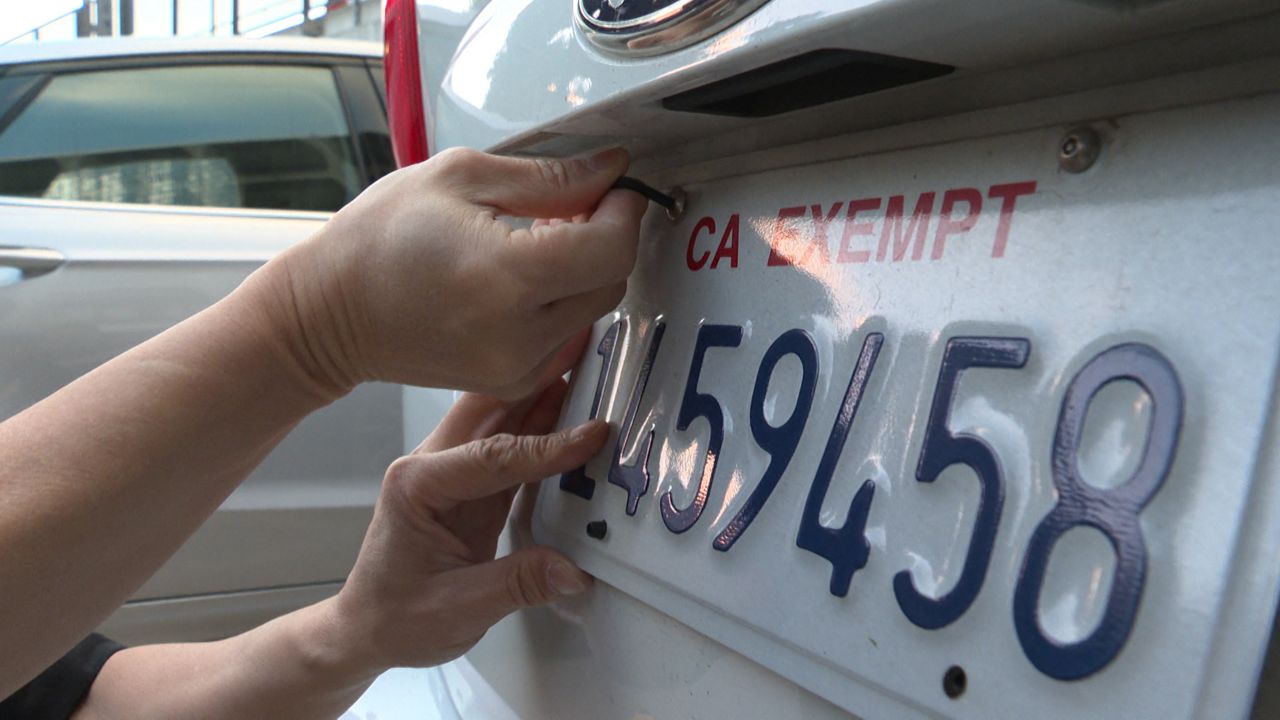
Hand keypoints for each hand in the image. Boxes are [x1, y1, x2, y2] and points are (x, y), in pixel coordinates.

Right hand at [256, 147, 647, 398]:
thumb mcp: (461, 177)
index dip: (623, 211)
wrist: (329, 313)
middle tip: (568, 208)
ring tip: (534, 240)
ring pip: (593, 309)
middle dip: (604, 238)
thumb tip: (609, 171)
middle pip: (610, 282)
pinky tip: (521, 277)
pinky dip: (561, 302)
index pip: (611, 248)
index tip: (614, 188)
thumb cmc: (376, 241)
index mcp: (506, 276)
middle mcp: (518, 333)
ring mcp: (516, 366)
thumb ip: (549, 177)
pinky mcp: (512, 380)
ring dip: (583, 271)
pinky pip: (566, 336)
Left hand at [326, 383, 603, 670]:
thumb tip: (573, 571)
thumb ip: (517, 585)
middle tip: (581, 342)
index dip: (546, 446)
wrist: (367, 627)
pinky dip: (541, 421)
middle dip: (536, 374)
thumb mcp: (457, 609)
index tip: (592, 434)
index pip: (492, 456)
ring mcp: (450, 471)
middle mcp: (430, 467)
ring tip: (583, 356)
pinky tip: (570, 402)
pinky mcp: (470, 485)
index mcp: (418, 486)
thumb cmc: (396, 617)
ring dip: (541, 388)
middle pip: (488, 408)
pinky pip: (510, 444)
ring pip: (500, 416)